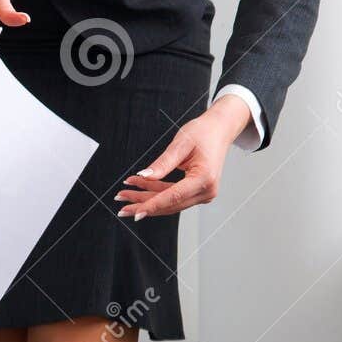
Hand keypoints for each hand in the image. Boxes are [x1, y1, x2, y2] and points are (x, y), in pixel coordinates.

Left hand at [113, 96, 251, 219]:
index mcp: (204, 178)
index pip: (173, 196)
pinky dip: (156, 192)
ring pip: (169, 202)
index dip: (152, 205)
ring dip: (147, 198)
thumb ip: (163, 163)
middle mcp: (207, 190)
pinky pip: (174, 196)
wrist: (219, 129)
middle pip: (169, 204)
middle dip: (143, 203)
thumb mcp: (180, 144)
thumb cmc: (204, 132)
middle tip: (121, 205)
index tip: (135, 212)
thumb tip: (144, 175)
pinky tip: (140, 187)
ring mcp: (204, 193)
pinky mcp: (198, 192)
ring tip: (126, 194)